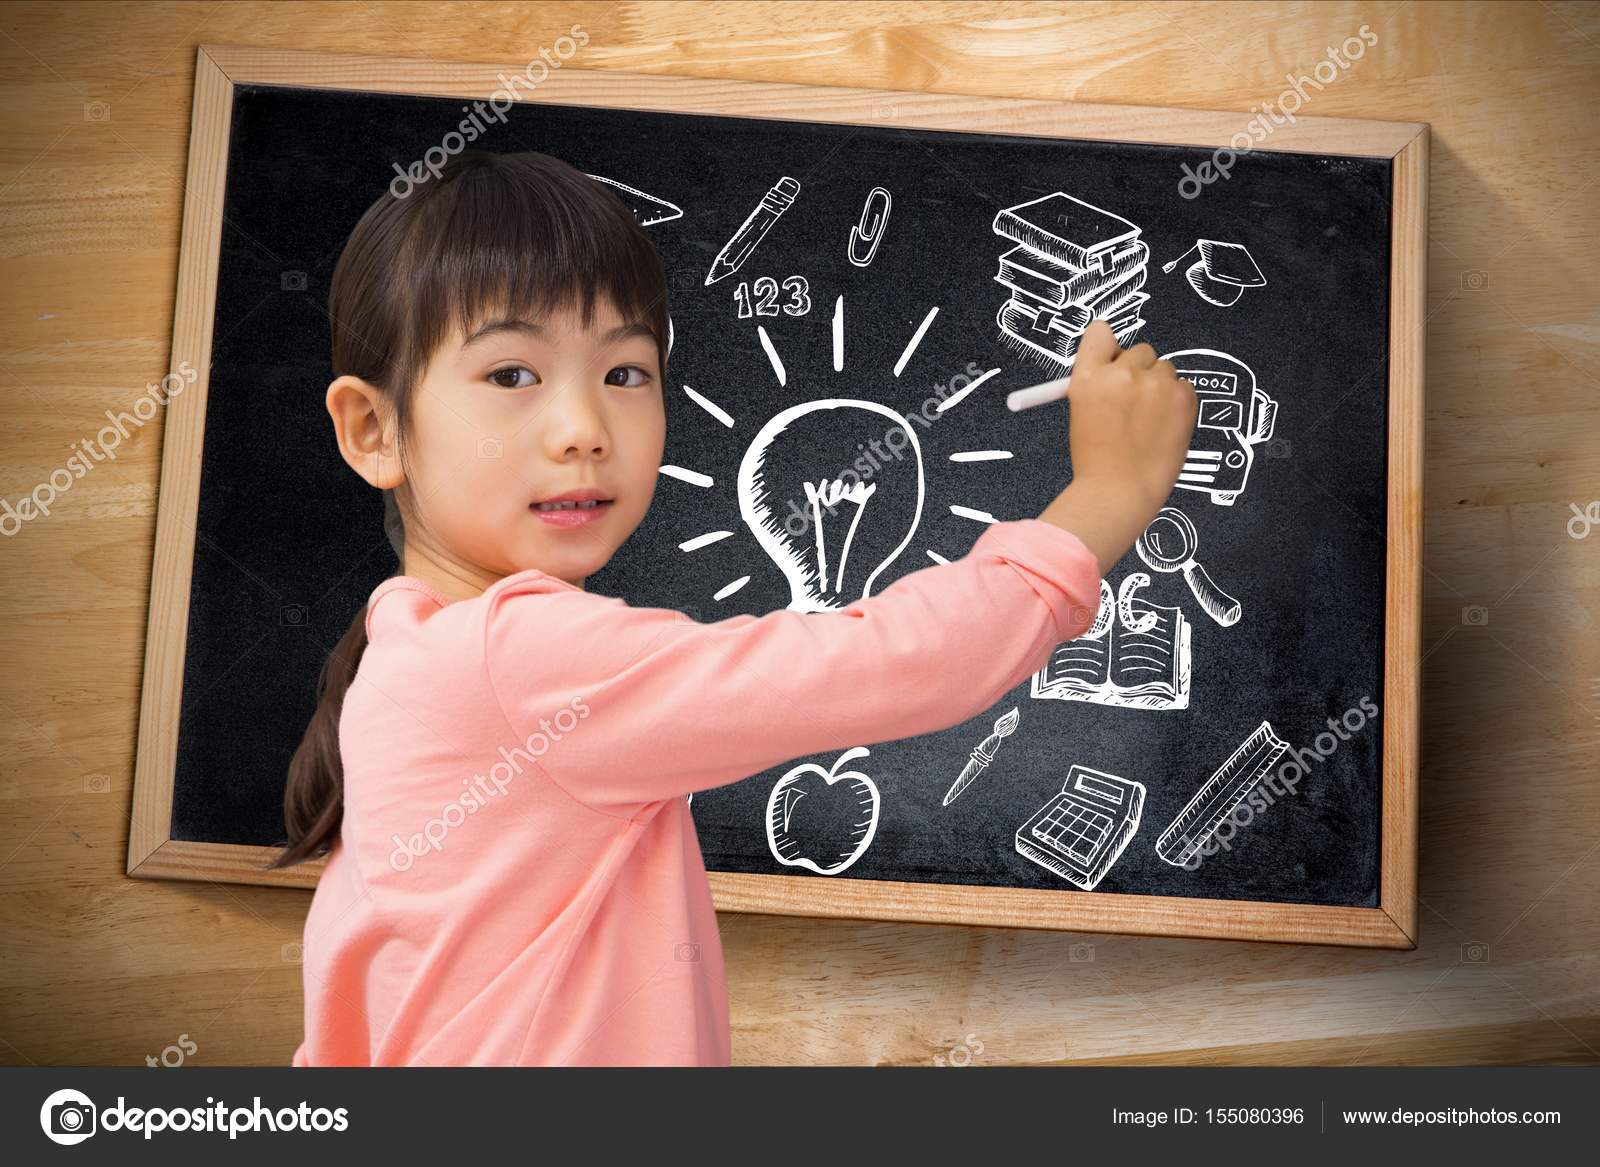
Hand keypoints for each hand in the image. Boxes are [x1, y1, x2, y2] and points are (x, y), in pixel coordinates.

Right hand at [1038, 321, 1197, 575]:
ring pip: (1164, 368)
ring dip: (1159, 387)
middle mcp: (1121, 373)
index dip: (1108, 348)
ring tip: (1148, 422)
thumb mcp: (1083, 412)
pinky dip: (1177, 402)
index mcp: (1088, 376)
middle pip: (1138, 351)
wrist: (1120, 492)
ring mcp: (1154, 383)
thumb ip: (1099, 383)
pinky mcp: (1182, 396)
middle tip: (1133, 404)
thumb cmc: (1097, 460)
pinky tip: (1163, 426)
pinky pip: (1184, 386)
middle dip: (1138, 371)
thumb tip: (1117, 365)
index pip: (1100, 333)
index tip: (1112, 362)